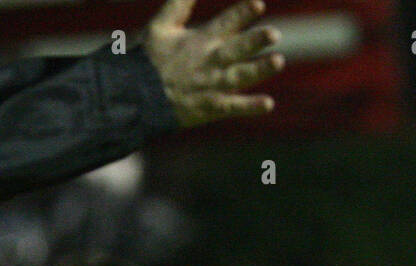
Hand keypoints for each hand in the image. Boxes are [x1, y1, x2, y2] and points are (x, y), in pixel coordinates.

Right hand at [142, 0, 283, 128]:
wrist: (136, 94)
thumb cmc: (150, 59)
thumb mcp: (161, 26)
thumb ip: (179, 5)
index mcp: (200, 40)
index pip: (225, 23)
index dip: (241, 13)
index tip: (259, 4)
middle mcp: (210, 61)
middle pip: (236, 48)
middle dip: (254, 40)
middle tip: (274, 33)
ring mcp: (212, 84)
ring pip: (239, 75)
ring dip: (259, 69)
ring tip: (279, 61)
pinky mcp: (211, 106)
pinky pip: (233, 106)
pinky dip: (250, 106)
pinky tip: (269, 103)